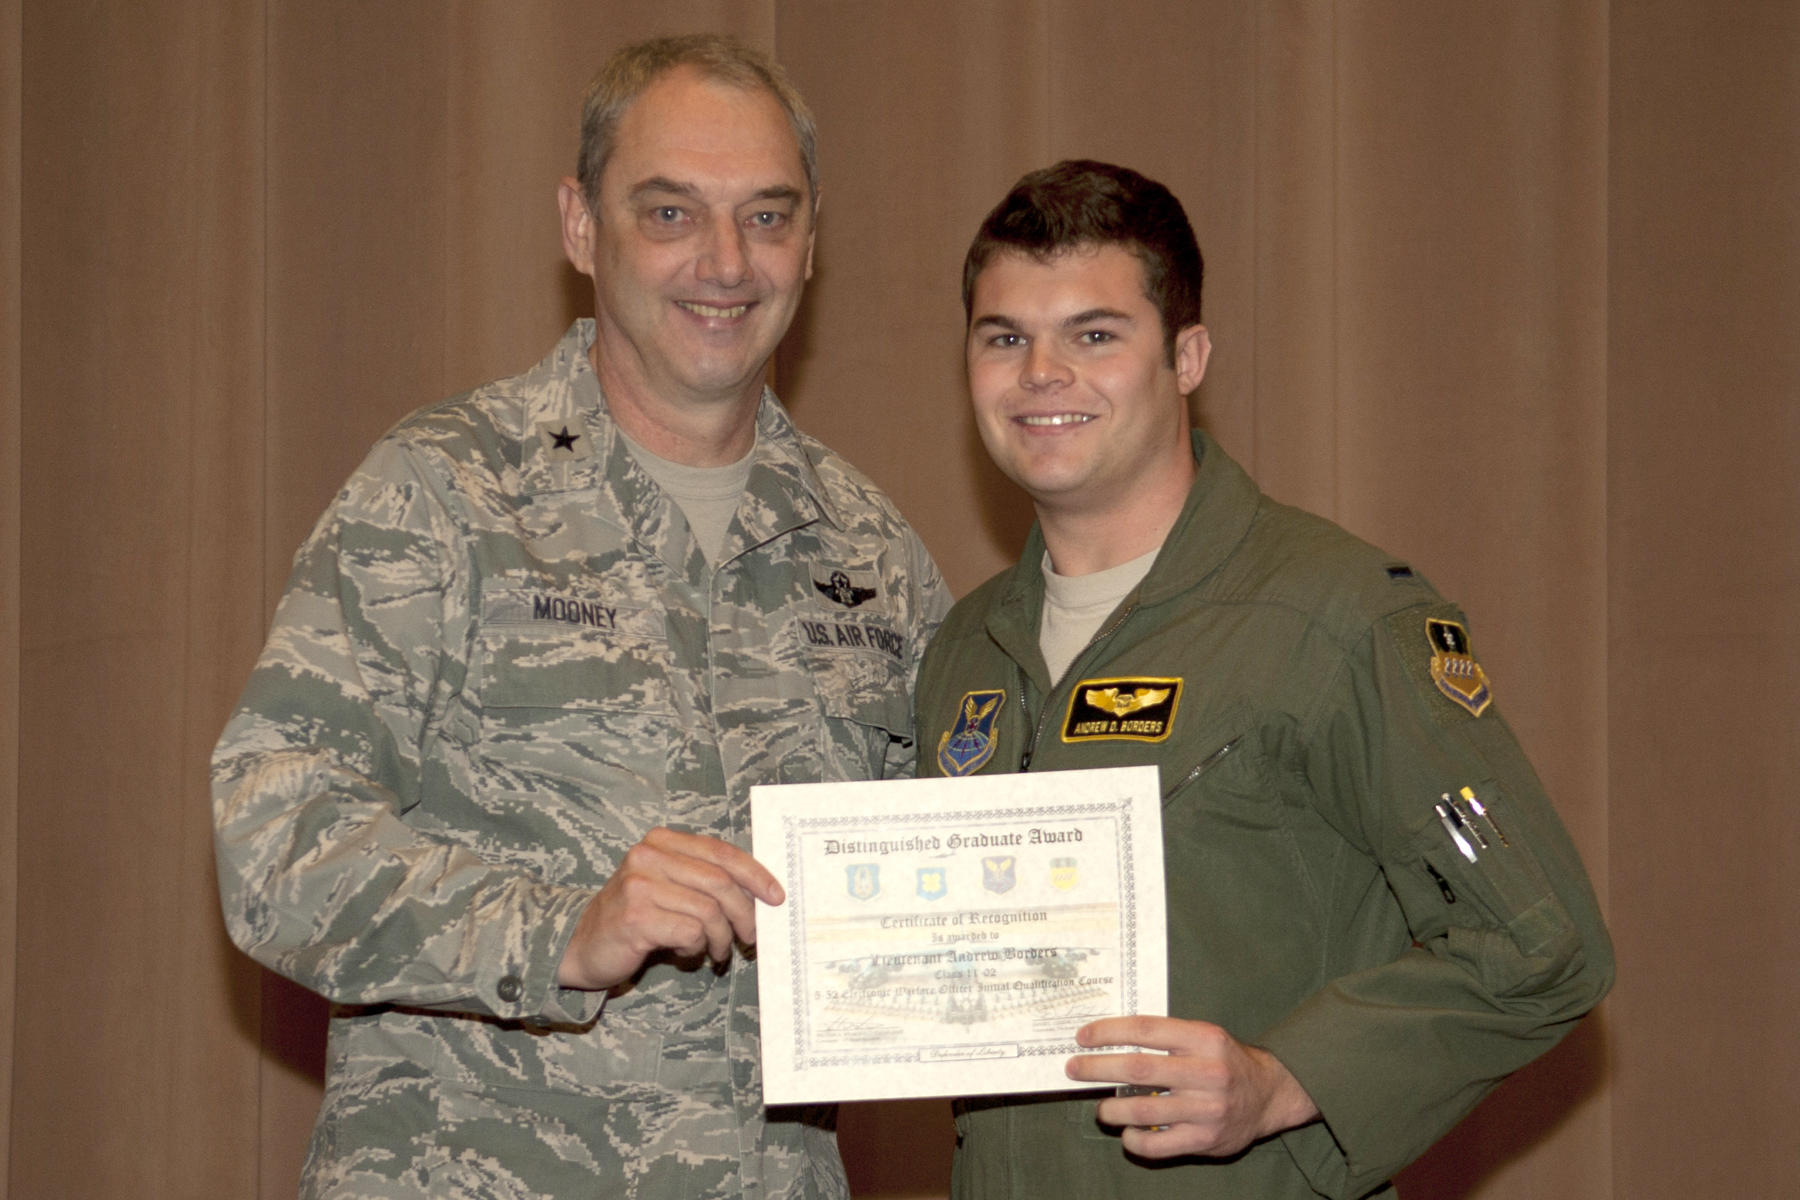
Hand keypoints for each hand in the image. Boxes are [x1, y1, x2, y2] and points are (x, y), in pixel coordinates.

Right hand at [556, 827, 783, 990]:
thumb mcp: (668, 886)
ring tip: (717, 951)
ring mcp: (639, 884)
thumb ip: (703, 880)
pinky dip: (697, 947)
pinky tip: (688, 953)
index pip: (720, 851)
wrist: (581, 944)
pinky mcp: (635, 916)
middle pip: (720, 881)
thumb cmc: (635, 917)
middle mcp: (648, 855)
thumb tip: (759, 894)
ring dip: (721, 937)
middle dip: (744, 913)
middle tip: (751, 936)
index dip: (754, 873)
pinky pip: (690, 931)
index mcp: (661, 841)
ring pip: (709, 910)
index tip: (775, 896)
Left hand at [1068, 1016, 1319, 1157]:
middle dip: (1098, 1068)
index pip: (1146, 1030)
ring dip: (1112, 1110)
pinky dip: (1134, 1140)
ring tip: (1102, 1110)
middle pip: (1138, 1069)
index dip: (1109, 1032)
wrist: (1269, 1094)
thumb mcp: (1202, 1036)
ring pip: (1143, 1110)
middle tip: (1074, 1069)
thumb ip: (1165, 1037)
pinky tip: (1128, 1133)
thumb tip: (1109, 1038)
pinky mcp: (1206, 1139)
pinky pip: (1158, 1145)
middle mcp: (1207, 1072)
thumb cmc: (1225, 1061)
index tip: (1083, 1036)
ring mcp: (1207, 1108)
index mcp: (1203, 1038)